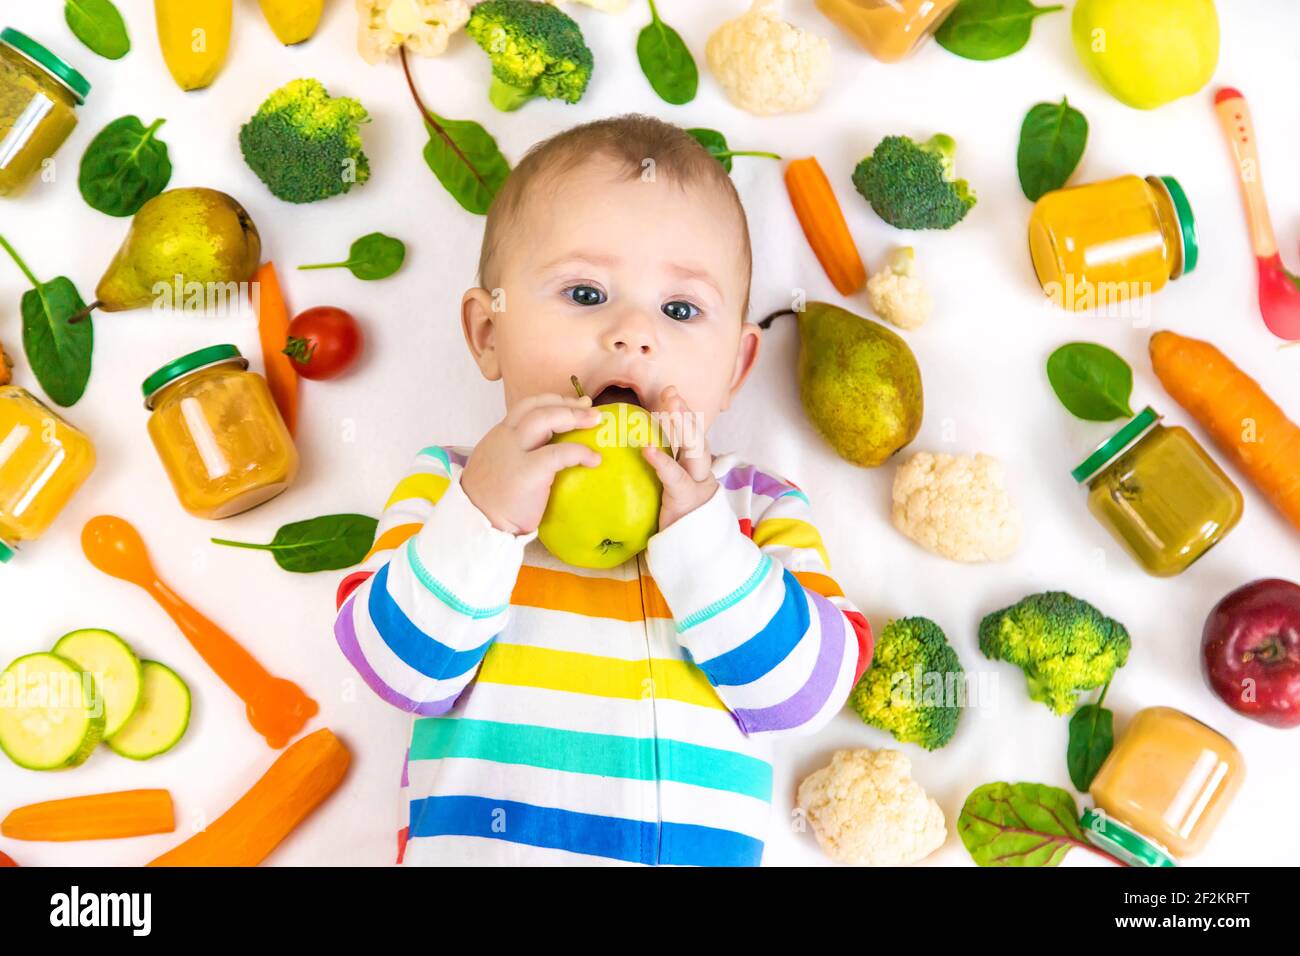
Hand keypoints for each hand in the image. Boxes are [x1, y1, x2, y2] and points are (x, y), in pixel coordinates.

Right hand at [460, 392, 602, 534]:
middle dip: (567, 404)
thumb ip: (517, 455)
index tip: (574, 405)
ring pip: (545, 419)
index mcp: (500, 435)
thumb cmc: (492, 501)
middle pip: (537, 406)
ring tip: (596, 421)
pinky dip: (579, 451)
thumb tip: (549, 454)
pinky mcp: (527, 471)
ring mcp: (514, 452)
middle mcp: (505, 437)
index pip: (527, 406)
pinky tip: (593, 459)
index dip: (553, 401)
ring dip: (574, 416)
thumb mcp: (499, 466)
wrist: (475, 523)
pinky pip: (559, 453)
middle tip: (591, 408)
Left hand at [642, 385, 717, 531]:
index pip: (689, 437)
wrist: (692, 554)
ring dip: (683, 424)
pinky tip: (647, 450)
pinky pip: (675, 477)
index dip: (681, 415)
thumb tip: (631, 458)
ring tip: (669, 404)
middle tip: (670, 390)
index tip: (669, 396)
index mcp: (695, 471)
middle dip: (684, 412)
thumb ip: (659, 477)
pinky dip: (662, 461)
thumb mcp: (666, 496)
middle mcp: (701, 473)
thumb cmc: (675, 526)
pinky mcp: (688, 499)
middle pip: (695, 436)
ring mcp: (698, 484)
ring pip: (694, 448)